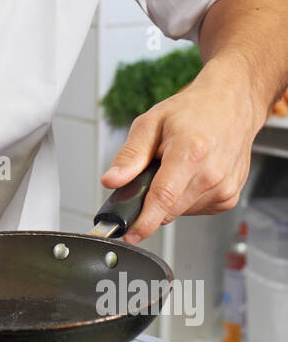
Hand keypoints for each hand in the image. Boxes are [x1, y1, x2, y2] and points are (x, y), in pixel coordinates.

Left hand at [99, 63, 260, 244]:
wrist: (231, 106)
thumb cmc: (192, 111)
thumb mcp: (150, 123)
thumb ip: (129, 156)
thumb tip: (111, 181)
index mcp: (190, 153)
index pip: (162, 198)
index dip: (142, 222)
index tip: (128, 235)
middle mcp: (211, 174)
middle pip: (168, 210)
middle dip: (151, 201)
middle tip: (153, 172)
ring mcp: (224, 188)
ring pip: (180, 212)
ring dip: (169, 199)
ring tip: (177, 167)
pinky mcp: (229, 198)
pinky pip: (194, 209)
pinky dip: (185, 198)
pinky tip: (191, 175)